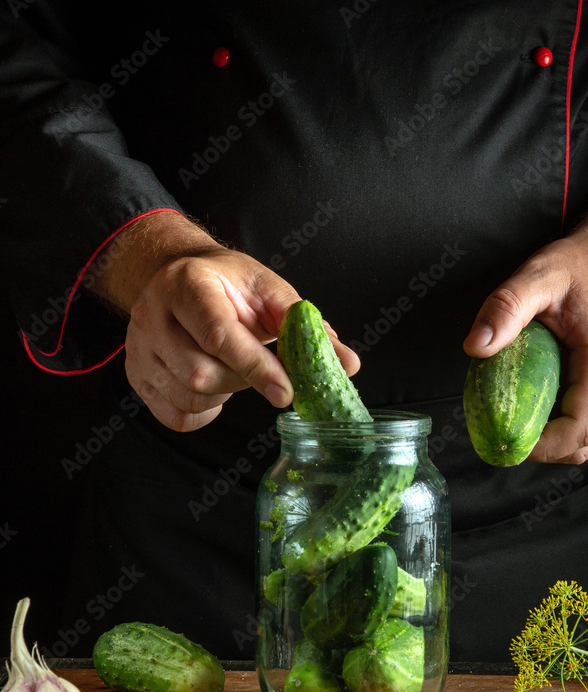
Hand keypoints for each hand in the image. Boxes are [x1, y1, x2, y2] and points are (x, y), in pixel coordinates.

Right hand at [92, 213, 359, 430]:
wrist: (178, 276)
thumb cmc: (228, 284)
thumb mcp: (268, 292)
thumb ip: (305, 327)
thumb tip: (347, 364)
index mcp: (187, 283)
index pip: (219, 334)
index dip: (256, 367)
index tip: (287, 392)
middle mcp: (153, 313)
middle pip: (200, 372)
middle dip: (242, 380)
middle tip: (259, 368)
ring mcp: (138, 347)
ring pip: (188, 396)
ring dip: (224, 395)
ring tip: (233, 370)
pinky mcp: (136, 375)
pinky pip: (175, 416)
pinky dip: (204, 413)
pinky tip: (215, 389)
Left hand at [463, 186, 587, 463]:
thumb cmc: (579, 269)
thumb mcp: (538, 276)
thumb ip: (506, 307)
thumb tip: (475, 345)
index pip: (580, 428)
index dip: (543, 445)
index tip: (505, 438)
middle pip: (581, 444)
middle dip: (540, 448)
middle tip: (499, 432)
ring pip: (582, 440)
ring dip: (546, 439)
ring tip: (511, 417)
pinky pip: (579, 423)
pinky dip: (553, 425)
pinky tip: (526, 404)